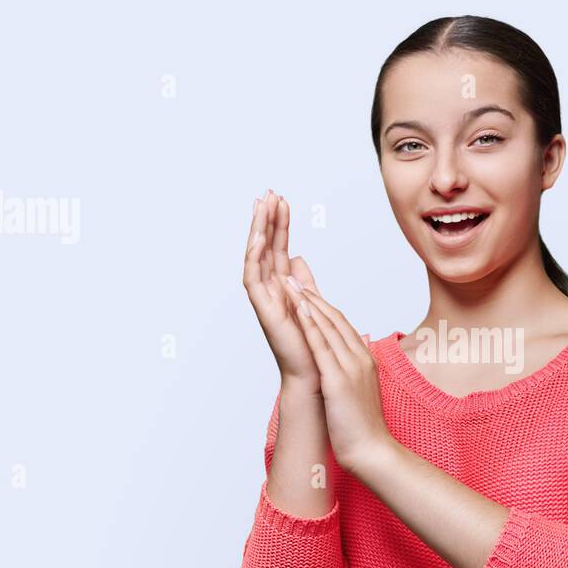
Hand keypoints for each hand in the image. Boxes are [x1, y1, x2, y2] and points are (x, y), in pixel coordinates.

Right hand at [242, 189, 324, 392]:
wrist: (314, 375)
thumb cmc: (312, 345)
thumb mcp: (311, 303)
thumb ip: (303, 280)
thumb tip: (297, 257)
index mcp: (281, 286)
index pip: (277, 247)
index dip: (278, 224)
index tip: (280, 199)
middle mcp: (269, 289)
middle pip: (264, 247)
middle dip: (266, 219)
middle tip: (268, 192)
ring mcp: (263, 298)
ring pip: (256, 256)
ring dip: (258, 230)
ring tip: (263, 205)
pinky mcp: (263, 309)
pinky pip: (253, 277)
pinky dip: (254, 256)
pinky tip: (259, 236)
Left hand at [287, 281, 391, 473]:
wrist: (372, 451)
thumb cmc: (363, 428)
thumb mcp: (359, 392)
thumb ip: (352, 373)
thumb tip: (344, 365)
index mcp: (364, 359)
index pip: (341, 324)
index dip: (323, 304)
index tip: (306, 289)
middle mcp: (359, 358)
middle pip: (334, 318)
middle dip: (313, 295)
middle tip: (294, 276)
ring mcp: (350, 368)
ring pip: (327, 327)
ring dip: (308, 302)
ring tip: (291, 284)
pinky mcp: (338, 381)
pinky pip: (323, 347)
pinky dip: (311, 325)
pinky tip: (300, 310)